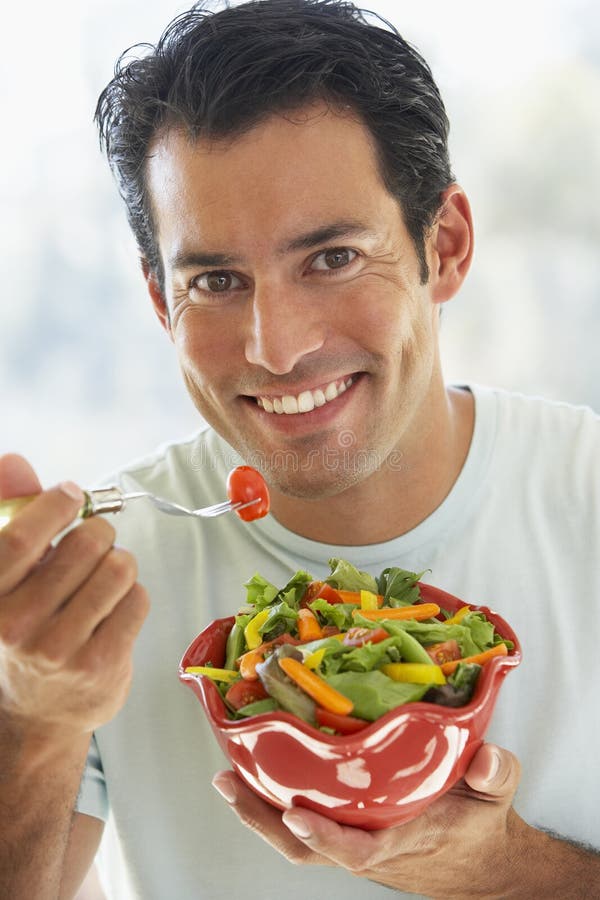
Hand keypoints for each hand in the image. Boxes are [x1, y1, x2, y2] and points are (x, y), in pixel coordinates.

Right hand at [0, 454, 148, 740]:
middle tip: (94, 540)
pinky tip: (113, 609)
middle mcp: (18, 627)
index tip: (72, 493)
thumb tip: (12, 459)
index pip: (19, 540)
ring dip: (118, 563)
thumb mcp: (6, 577)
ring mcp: (61, 651)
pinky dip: (132, 594)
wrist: (35, 716)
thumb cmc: (23, 628)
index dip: (53, 505)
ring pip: (119, 569)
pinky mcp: (101, 665)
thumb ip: (10, 514)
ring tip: (104, 577)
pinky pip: (137, 599)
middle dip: (98, 532)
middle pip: (84, 546)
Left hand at [213, 743, 528, 898]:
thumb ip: (495, 774)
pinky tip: (254, 776)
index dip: (325, 835)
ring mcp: (352, 841)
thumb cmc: (480, 825)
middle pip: (303, 847)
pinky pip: (301, 824)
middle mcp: (367, 845)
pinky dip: (272, 805)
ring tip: (226, 777)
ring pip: (294, 838)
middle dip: (261, 820)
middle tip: (228, 783)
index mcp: (400, 839)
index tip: (296, 811)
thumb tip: (487, 757)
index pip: (355, 848)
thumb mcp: (496, 795)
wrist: (478, 863)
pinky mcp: (347, 830)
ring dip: (258, 811)